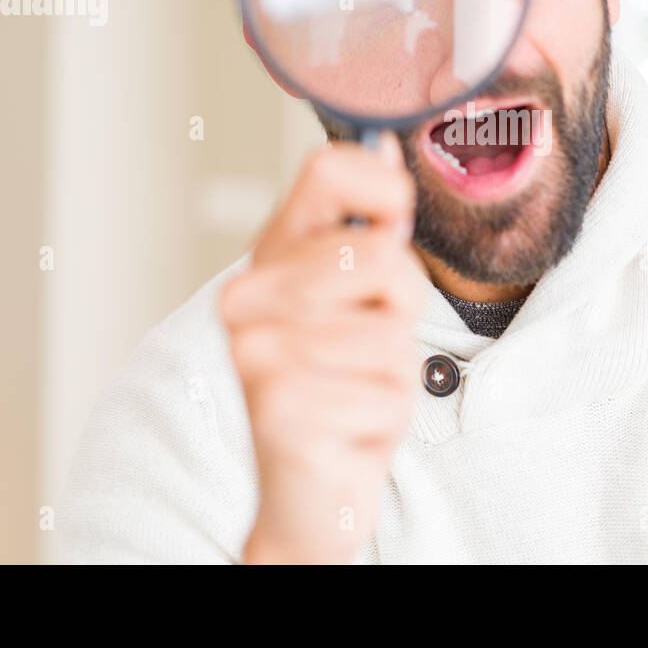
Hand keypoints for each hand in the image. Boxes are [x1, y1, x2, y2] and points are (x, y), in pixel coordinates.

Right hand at [219, 135, 424, 563]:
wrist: (306, 498)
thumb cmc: (339, 390)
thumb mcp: (362, 303)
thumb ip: (371, 230)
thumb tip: (391, 149)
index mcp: (268, 257)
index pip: (329, 171)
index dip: (386, 190)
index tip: (393, 228)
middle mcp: (245, 298)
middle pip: (381, 258)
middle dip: (401, 312)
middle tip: (367, 352)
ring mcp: (255, 354)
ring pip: (392, 335)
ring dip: (394, 375)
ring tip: (354, 394)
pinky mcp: (279, 409)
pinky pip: (389, 394)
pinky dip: (387, 421)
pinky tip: (348, 434)